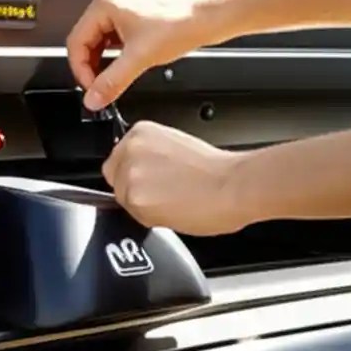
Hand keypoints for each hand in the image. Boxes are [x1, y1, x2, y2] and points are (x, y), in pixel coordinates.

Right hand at [68, 0, 220, 110]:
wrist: (204, 20)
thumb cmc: (179, 25)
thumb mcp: (139, 58)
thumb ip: (112, 81)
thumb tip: (93, 97)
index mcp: (104, 4)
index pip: (76, 41)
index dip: (80, 69)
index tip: (90, 88)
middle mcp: (110, 3)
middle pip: (85, 42)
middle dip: (91, 67)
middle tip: (99, 88)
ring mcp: (120, 10)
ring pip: (98, 43)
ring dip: (103, 63)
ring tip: (112, 79)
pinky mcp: (131, 19)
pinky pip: (112, 41)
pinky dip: (114, 57)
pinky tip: (123, 68)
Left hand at [102, 121, 248, 235]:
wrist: (233, 185)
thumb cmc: (217, 169)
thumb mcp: (174, 146)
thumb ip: (150, 155)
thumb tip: (141, 171)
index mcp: (140, 132)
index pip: (119, 159)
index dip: (136, 174)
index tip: (152, 180)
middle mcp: (130, 150)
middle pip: (117, 179)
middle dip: (136, 189)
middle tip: (164, 193)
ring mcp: (130, 175)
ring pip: (124, 199)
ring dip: (143, 205)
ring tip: (173, 201)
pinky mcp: (135, 200)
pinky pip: (134, 216)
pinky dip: (151, 218)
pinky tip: (173, 210)